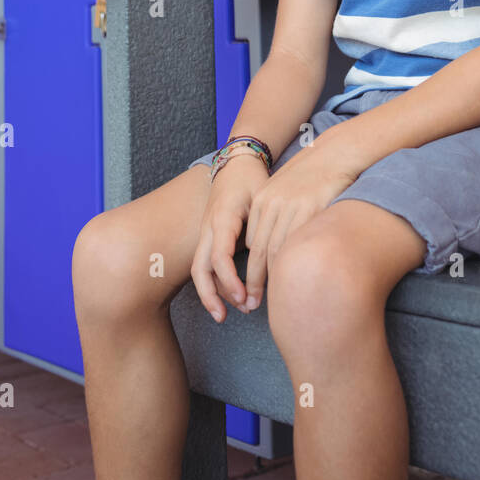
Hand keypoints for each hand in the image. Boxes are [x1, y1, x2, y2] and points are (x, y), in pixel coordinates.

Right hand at [191, 155, 268, 322]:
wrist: (236, 162)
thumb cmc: (252, 179)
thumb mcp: (263, 196)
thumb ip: (268, 225)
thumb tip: (280, 257)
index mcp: (222, 218)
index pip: (219, 257)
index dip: (230, 281)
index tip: (244, 298)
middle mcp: (209, 228)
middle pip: (200, 269)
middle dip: (210, 296)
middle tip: (225, 317)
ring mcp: (206, 232)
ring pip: (200, 269)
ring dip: (212, 293)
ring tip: (228, 314)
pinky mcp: (210, 237)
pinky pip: (206, 264)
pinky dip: (215, 282)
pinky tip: (231, 296)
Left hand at [242, 145, 356, 310]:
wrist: (337, 152)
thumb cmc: (316, 176)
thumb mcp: (288, 192)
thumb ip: (278, 217)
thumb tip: (275, 250)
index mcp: (262, 200)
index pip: (250, 243)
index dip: (247, 270)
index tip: (245, 291)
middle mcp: (271, 203)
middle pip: (257, 250)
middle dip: (251, 281)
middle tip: (250, 305)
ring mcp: (290, 206)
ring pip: (274, 250)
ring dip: (269, 279)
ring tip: (268, 302)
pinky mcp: (309, 207)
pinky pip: (296, 242)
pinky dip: (291, 264)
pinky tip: (292, 280)